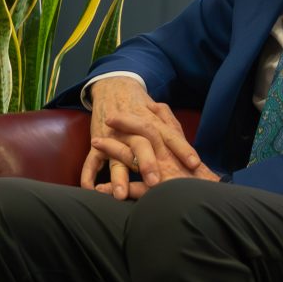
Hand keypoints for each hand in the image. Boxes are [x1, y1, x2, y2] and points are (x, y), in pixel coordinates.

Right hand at [80, 78, 217, 199]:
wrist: (113, 86)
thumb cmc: (141, 104)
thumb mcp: (158, 111)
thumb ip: (174, 128)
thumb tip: (192, 150)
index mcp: (151, 121)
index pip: (169, 134)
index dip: (182, 148)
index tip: (194, 164)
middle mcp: (132, 130)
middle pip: (141, 145)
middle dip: (148, 163)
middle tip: (156, 183)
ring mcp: (113, 136)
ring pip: (116, 156)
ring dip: (118, 176)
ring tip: (121, 195)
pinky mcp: (97, 143)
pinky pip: (91, 161)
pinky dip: (88, 175)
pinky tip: (90, 190)